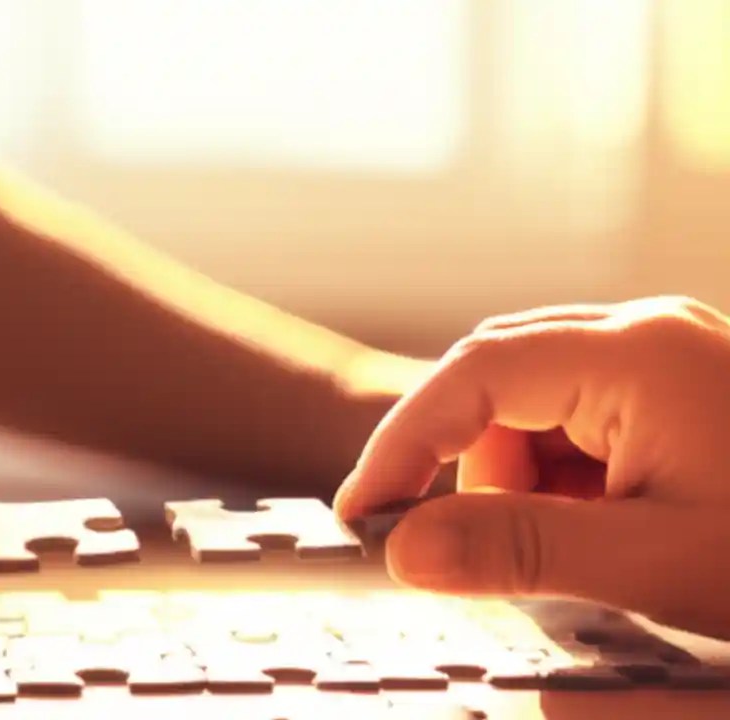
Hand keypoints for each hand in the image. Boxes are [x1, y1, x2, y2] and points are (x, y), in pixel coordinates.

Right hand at [334, 296, 729, 637]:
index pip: (474, 375)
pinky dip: (560, 476)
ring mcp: (661, 351)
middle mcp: (643, 330)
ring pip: (528, 400)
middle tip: (454, 545)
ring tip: (578, 548)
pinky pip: (573, 415)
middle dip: (463, 464)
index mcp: (637, 353)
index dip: (403, 445)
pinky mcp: (671, 381)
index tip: (363, 517)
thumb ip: (520, 549)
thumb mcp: (655, 562)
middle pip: (494, 377)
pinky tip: (603, 525)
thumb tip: (402, 550)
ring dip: (517, 477)